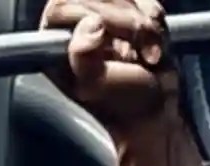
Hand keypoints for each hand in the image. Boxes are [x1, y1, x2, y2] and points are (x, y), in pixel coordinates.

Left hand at [40, 0, 179, 134]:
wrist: (157, 111)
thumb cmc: (124, 104)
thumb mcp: (95, 84)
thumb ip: (83, 55)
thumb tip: (89, 24)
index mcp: (52, 46)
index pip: (61, 6)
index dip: (91, 15)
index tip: (108, 40)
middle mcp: (72, 29)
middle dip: (126, 22)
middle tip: (135, 53)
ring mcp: (101, 20)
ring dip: (144, 24)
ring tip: (146, 54)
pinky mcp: (127, 16)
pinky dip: (155, 19)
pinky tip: (153, 45)